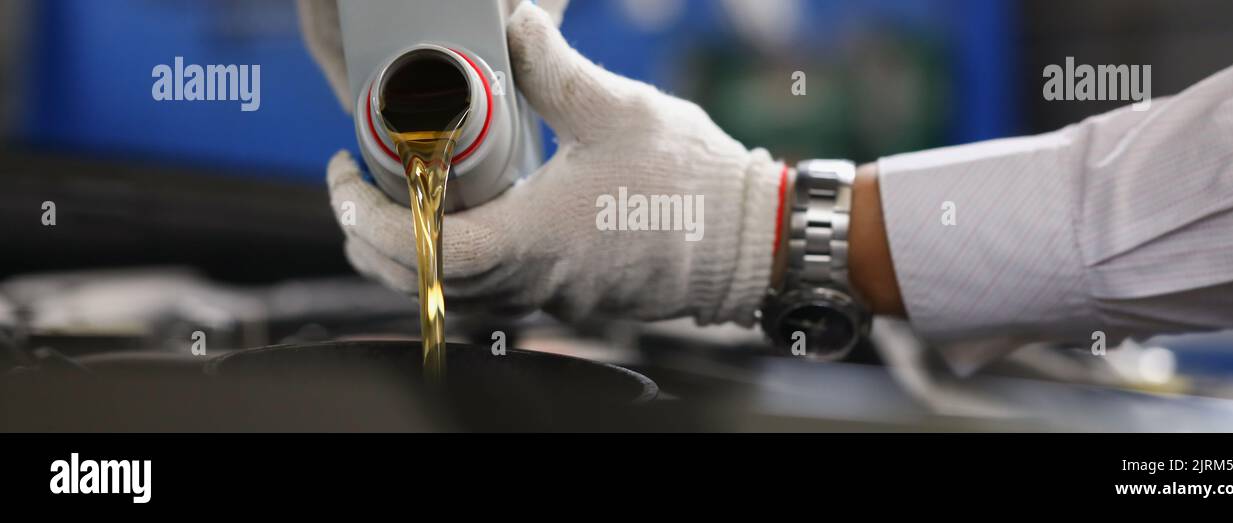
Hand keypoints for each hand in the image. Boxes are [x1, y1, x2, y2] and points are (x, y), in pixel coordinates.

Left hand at [328, 3, 786, 324]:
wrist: (751, 242)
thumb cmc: (691, 183)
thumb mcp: (615, 110)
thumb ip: (551, 67)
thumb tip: (510, 20)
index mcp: (532, 238)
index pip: (419, 250)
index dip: (364, 214)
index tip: (344, 170)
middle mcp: (532, 281)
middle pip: (418, 281)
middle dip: (370, 236)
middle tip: (356, 183)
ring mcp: (550, 296)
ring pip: (450, 292)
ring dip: (409, 251)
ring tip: (401, 195)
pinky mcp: (568, 296)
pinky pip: (489, 290)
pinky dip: (456, 259)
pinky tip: (466, 213)